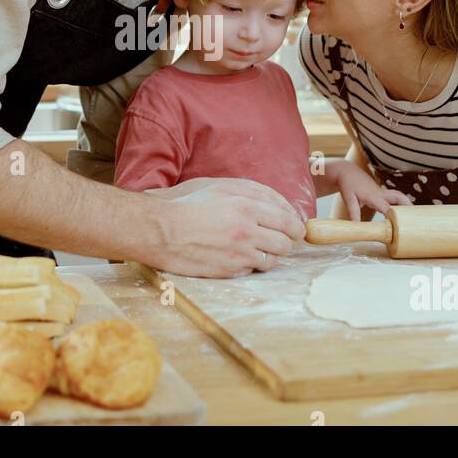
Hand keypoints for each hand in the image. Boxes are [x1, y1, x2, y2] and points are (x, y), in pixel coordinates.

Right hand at [144, 177, 304, 277]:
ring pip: (272, 261)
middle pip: (286, 244)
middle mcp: (247, 232)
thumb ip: (256, 192)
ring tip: (253, 247)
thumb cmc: (189, 205)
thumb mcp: (222, 186)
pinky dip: (249, 264)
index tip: (295, 230)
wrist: (161, 230)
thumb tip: (284, 205)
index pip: (289, 222)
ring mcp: (239, 254)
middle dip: (284, 242)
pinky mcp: (229, 271)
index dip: (296, 228)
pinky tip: (235, 254)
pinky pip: (252, 270)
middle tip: (275, 239)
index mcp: (248, 207)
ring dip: (268, 255)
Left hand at [331, 161, 410, 221]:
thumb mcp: (348, 199)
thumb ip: (353, 212)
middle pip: (399, 197)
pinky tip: (404, 212)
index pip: (387, 208)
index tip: (399, 227)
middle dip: (408, 207)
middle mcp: (381, 193)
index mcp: (373, 196)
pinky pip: (394, 197)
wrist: (347, 172)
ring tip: (414, 216)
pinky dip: (401, 203)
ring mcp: (382, 192)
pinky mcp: (381, 192)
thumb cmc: (348, 185)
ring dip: (407, 204)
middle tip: (415, 218)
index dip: (393, 217)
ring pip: (399, 196)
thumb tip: (356, 225)